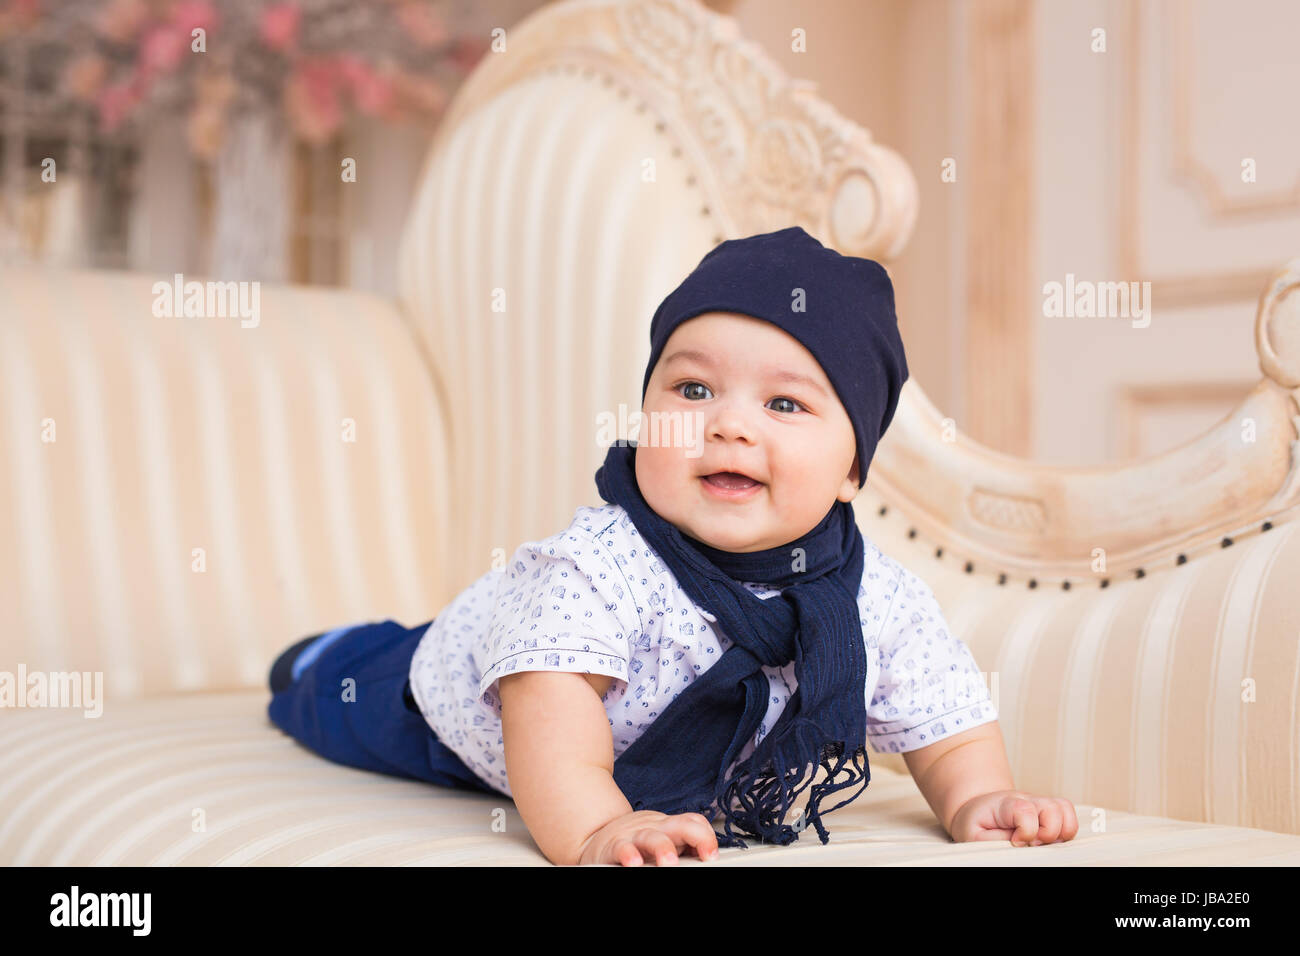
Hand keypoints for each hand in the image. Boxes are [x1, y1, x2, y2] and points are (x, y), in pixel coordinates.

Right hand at [576, 810, 719, 865]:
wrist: (595, 837)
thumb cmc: (634, 842)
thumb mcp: (660, 838)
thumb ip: (681, 845)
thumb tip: (706, 857)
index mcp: (668, 827)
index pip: (694, 822)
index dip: (707, 836)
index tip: (712, 855)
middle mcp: (654, 828)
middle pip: (681, 824)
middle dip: (697, 837)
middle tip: (705, 857)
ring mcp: (634, 836)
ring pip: (652, 837)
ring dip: (663, 848)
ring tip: (670, 862)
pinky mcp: (614, 846)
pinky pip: (622, 849)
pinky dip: (628, 855)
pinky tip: (634, 864)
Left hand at [948, 790, 1078, 845]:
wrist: (977, 811)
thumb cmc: (976, 825)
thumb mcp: (974, 835)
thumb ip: (995, 841)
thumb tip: (1019, 845)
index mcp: (1005, 804)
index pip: (1025, 809)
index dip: (1026, 831)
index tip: (1015, 842)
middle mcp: (1026, 799)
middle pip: (1052, 808)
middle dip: (1048, 832)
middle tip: (1031, 844)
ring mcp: (1039, 803)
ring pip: (1065, 809)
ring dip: (1061, 831)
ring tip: (1042, 842)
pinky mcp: (1049, 811)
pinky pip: (1069, 814)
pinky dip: (1067, 829)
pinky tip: (1050, 840)